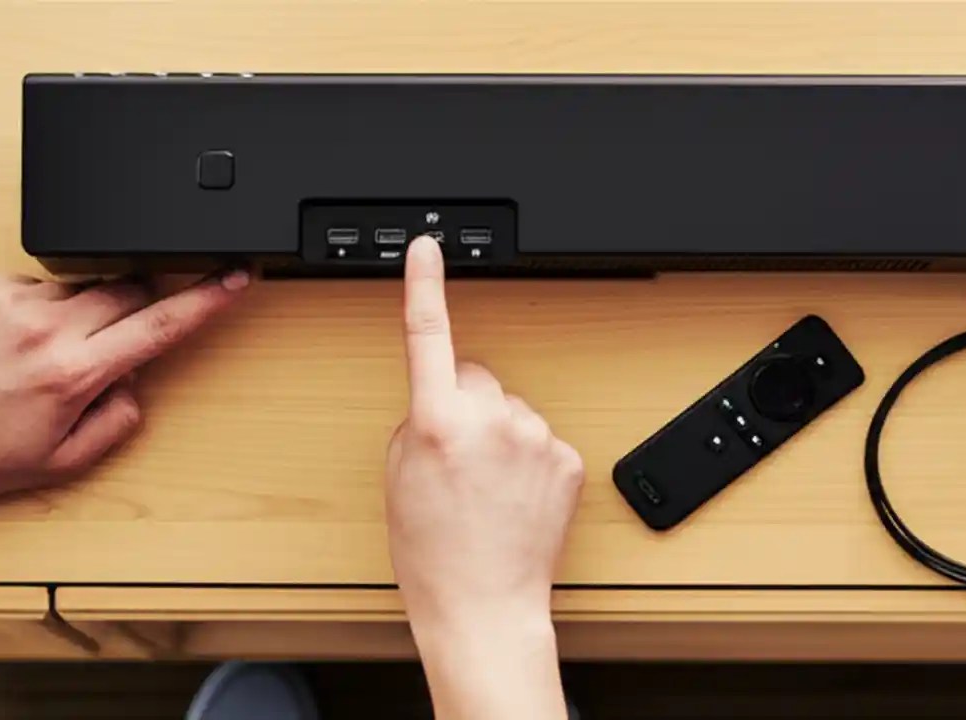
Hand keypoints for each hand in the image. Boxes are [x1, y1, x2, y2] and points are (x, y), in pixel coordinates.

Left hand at [0, 270, 248, 523]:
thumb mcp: (65, 459)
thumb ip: (121, 419)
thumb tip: (136, 379)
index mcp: (72, 373)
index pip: (159, 324)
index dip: (207, 298)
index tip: (234, 276)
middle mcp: (44, 329)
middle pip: (129, 291)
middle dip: (136, 312)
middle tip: (110, 347)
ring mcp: (11, 301)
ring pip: (85, 288)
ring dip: (83, 314)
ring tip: (44, 354)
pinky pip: (41, 285)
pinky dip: (41, 308)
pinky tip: (14, 340)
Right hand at [386, 236, 583, 718]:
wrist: (484, 606)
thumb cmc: (433, 555)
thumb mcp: (398, 479)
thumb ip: (416, 421)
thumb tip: (439, 400)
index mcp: (437, 422)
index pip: (427, 333)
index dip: (424, 283)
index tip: (426, 247)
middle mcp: (491, 420)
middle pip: (474, 375)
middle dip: (462, 403)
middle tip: (454, 457)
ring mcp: (536, 437)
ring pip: (510, 408)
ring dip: (498, 433)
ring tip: (486, 486)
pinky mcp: (567, 457)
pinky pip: (539, 436)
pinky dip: (527, 457)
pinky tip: (514, 494)